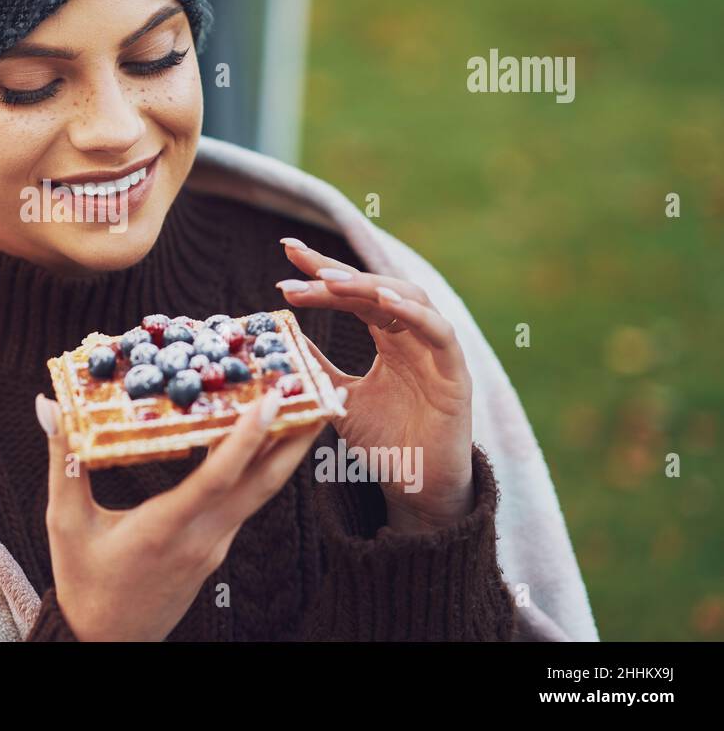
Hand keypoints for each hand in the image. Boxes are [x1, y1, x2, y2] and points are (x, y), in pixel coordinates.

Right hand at [35, 390, 323, 640]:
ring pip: (260, 492)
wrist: (106, 643)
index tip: (272, 400)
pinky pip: (246, 502)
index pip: (217, 478)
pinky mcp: (215, 549)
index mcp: (165, 529)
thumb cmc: (84, 582)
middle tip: (321, 395)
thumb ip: (63, 461)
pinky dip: (259, 468)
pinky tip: (261, 442)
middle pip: (263, 484)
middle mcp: (202, 537)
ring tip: (304, 407)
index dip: (247, 438)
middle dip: (296, 438)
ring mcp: (215, 545)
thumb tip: (49, 405)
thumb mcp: (64, 522)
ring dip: (284, 450)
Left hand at [276, 237, 474, 533]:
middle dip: (336, 272)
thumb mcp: (339, 397)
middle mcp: (413, 336)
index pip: (353, 294)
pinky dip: (415, 314)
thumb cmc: (384, 441)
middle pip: (376, 288)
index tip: (287, 251)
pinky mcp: (456, 375)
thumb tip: (282, 339)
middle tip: (298, 262)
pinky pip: (439, 334)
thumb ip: (318, 366)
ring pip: (408, 300)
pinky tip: (384, 302)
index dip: (322, 271)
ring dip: (369, 286)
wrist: (417, 487)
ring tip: (331, 280)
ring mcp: (436, 352)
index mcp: (389, 337)